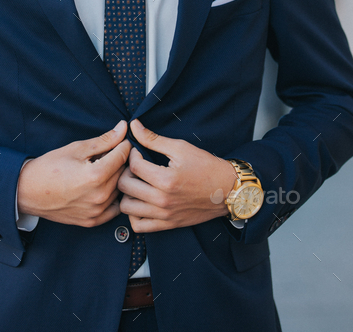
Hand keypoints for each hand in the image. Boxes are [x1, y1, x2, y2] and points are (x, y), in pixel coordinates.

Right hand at [17, 120, 130, 226]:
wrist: (28, 191)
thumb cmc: (50, 167)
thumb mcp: (77, 148)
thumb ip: (104, 140)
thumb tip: (123, 128)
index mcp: (96, 175)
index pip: (123, 155)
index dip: (123, 144)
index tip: (120, 140)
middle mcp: (100, 196)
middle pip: (123, 172)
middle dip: (121, 160)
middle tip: (111, 153)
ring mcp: (96, 211)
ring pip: (120, 190)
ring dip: (117, 178)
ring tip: (104, 169)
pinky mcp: (92, 221)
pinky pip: (114, 208)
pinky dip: (112, 196)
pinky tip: (102, 187)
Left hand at [117, 119, 236, 231]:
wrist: (227, 190)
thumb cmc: (206, 166)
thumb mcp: (180, 147)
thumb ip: (153, 139)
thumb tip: (134, 126)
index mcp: (166, 180)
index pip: (133, 166)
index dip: (132, 154)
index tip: (138, 151)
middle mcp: (163, 200)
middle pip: (125, 187)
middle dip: (125, 172)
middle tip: (134, 166)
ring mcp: (164, 215)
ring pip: (127, 208)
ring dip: (126, 194)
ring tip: (136, 183)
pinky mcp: (167, 225)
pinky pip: (139, 226)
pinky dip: (133, 215)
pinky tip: (140, 201)